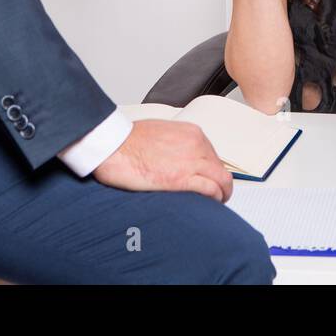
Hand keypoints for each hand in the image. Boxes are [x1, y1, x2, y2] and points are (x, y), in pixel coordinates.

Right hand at [93, 119, 233, 201]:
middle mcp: (196, 144)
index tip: (208, 180)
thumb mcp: (162, 132)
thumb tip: (181, 158)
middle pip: (221, 168)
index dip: (212, 171)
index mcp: (191, 133)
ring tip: (215, 202)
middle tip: (216, 195)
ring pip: (222, 180)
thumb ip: (177, 144)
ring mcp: (191, 161)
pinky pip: (210, 190)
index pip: (213, 155)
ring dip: (221, 194)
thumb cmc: (128, 140)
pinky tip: (207, 203)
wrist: (113, 146)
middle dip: (220, 184)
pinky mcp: (182, 179)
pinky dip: (213, 198)